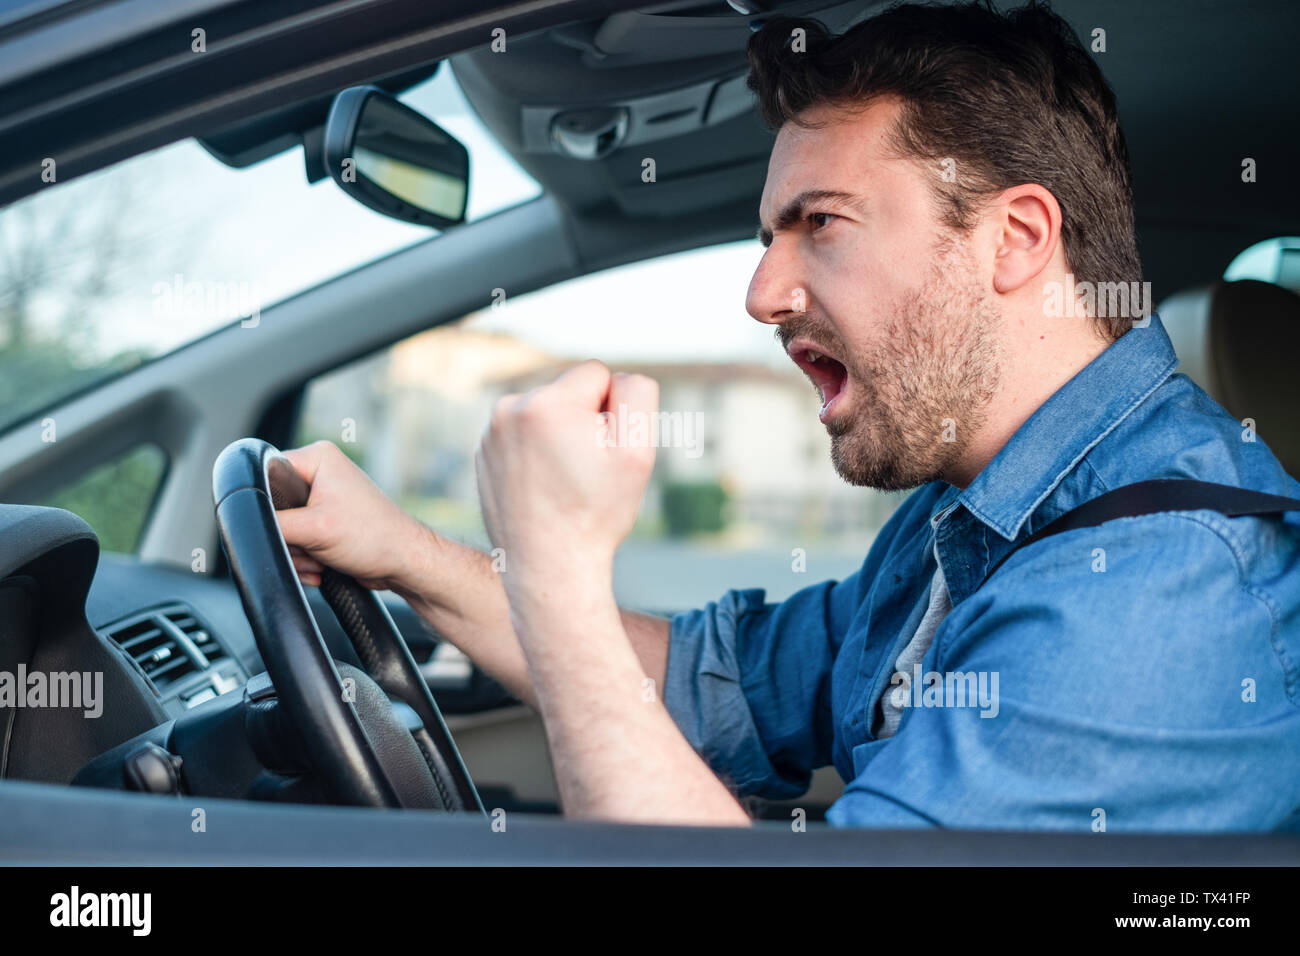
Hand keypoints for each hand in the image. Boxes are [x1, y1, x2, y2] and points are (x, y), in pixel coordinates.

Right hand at [274, 440, 432, 592]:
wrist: (404, 564)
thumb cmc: (375, 538)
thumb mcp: (313, 529)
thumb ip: (272, 524)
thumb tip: (246, 526)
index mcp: (317, 458)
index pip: (265, 474)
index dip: (268, 506)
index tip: (286, 527)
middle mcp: (319, 473)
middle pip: (273, 509)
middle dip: (289, 539)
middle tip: (312, 546)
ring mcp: (322, 500)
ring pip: (283, 532)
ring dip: (298, 554)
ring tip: (322, 558)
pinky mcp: (325, 523)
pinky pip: (297, 544)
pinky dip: (305, 561)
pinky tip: (322, 568)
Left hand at [475, 360, 657, 577]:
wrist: (550, 567)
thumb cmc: (597, 513)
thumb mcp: (638, 451)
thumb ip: (637, 394)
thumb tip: (617, 376)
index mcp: (548, 403)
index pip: (598, 374)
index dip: (612, 412)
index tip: (602, 452)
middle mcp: (510, 409)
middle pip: (568, 391)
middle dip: (583, 421)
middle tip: (584, 472)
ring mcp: (491, 432)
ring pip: (546, 412)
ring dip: (559, 435)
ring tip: (563, 481)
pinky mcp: (484, 452)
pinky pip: (523, 434)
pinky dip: (537, 452)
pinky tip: (543, 486)